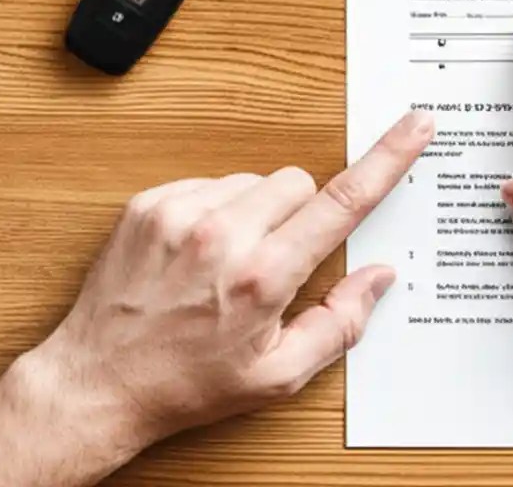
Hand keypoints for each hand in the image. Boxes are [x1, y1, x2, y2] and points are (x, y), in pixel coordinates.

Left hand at [24, 110, 433, 449]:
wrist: (97, 382)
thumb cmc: (187, 384)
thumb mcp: (278, 377)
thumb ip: (340, 323)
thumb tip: (377, 277)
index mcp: (262, 278)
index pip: (342, 204)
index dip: (388, 160)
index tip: (415, 127)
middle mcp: (221, 236)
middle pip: (299, 184)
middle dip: (302, 215)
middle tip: (278, 262)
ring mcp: (179, 214)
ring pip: (255, 181)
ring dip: (256, 213)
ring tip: (229, 264)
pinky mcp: (148, 204)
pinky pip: (210, 184)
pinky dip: (216, 211)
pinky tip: (199, 254)